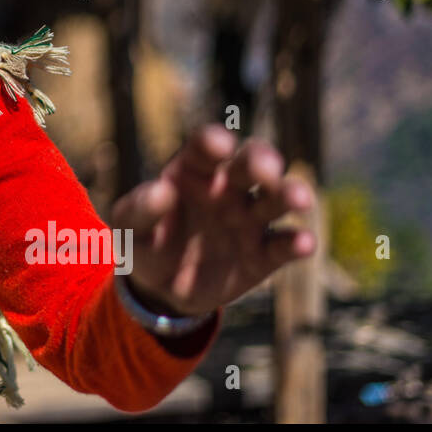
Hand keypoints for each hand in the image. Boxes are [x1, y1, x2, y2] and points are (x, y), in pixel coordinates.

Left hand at [109, 125, 316, 316]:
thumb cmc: (142, 243)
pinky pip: (283, 245)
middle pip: (251, 164)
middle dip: (262, 161)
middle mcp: (228, 188)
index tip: (218, 145)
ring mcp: (249, 220)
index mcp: (193, 171)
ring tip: (300, 200)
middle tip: (266, 169)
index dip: (214, 142)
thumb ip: (140, 207)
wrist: (159, 289)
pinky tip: (304, 242)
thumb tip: (161, 190)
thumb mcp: (127, 226)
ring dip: (290, 195)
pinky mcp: (263, 255)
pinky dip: (297, 243)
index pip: (205, 147)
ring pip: (276, 200)